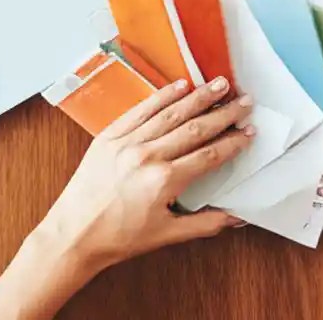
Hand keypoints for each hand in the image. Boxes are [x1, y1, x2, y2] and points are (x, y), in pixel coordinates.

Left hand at [0, 78, 253, 318]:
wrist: (73, 235)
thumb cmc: (118, 238)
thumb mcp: (167, 235)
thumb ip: (206, 224)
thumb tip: (237, 217)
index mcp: (164, 181)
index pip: (209, 155)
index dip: (233, 142)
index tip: (249, 131)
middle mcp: (147, 156)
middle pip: (195, 128)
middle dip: (223, 113)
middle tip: (244, 101)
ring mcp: (126, 143)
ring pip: (170, 113)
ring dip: (198, 97)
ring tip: (219, 84)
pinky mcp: (109, 137)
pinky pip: (140, 110)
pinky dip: (161, 96)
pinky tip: (179, 86)